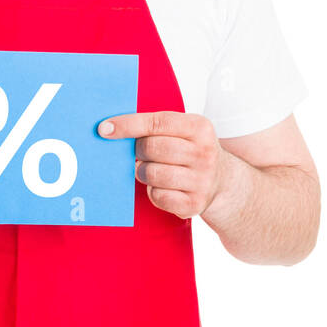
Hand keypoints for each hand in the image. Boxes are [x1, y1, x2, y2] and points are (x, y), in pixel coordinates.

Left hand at [98, 111, 227, 218]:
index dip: (127, 125)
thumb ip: (155, 127)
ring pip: (151, 173)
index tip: (104, 129)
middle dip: (137, 152)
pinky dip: (153, 191)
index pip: (156, 122)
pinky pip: (157, 196)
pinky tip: (162, 186)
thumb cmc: (190, 151)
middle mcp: (204, 153)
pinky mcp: (194, 204)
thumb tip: (111, 129)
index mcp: (200, 127)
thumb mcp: (183, 130)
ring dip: (143, 172)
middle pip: (151, 148)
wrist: (222, 182)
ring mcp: (202, 180)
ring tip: (151, 170)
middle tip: (140, 154)